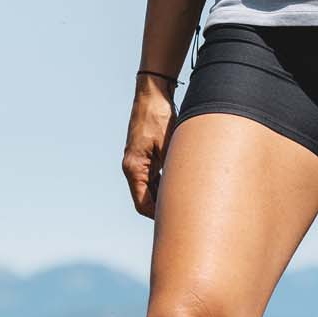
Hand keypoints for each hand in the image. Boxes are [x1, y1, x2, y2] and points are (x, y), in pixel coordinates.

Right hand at [120, 77, 175, 217]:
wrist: (152, 95)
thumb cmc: (159, 117)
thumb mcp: (169, 145)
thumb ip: (172, 170)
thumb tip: (180, 192)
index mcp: (134, 168)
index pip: (143, 203)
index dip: (158, 216)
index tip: (175, 222)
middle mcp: (132, 167)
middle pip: (145, 199)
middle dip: (162, 210)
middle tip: (184, 217)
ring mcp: (137, 162)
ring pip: (150, 189)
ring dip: (163, 197)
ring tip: (185, 204)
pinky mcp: (145, 155)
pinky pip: (152, 177)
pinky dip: (163, 185)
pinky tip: (180, 187)